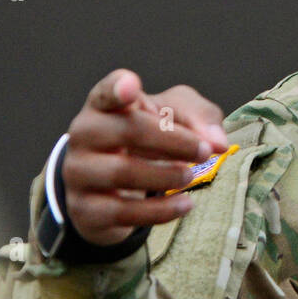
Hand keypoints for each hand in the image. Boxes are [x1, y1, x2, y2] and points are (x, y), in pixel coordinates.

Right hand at [61, 70, 227, 245]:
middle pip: (127, 130)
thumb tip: (218, 143)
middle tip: (204, 151)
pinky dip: (161, 210)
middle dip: (173, 141)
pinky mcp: (84, 209)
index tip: (132, 87)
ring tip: (190, 176)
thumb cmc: (146, 138)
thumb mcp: (176, 116)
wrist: (110, 188)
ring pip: (123, 172)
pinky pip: (123, 211)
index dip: (118, 87)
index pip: (107, 91)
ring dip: (166, 176)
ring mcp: (78, 172)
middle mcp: (84, 134)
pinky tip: (185, 205)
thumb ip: (200, 118)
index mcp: (103, 104)